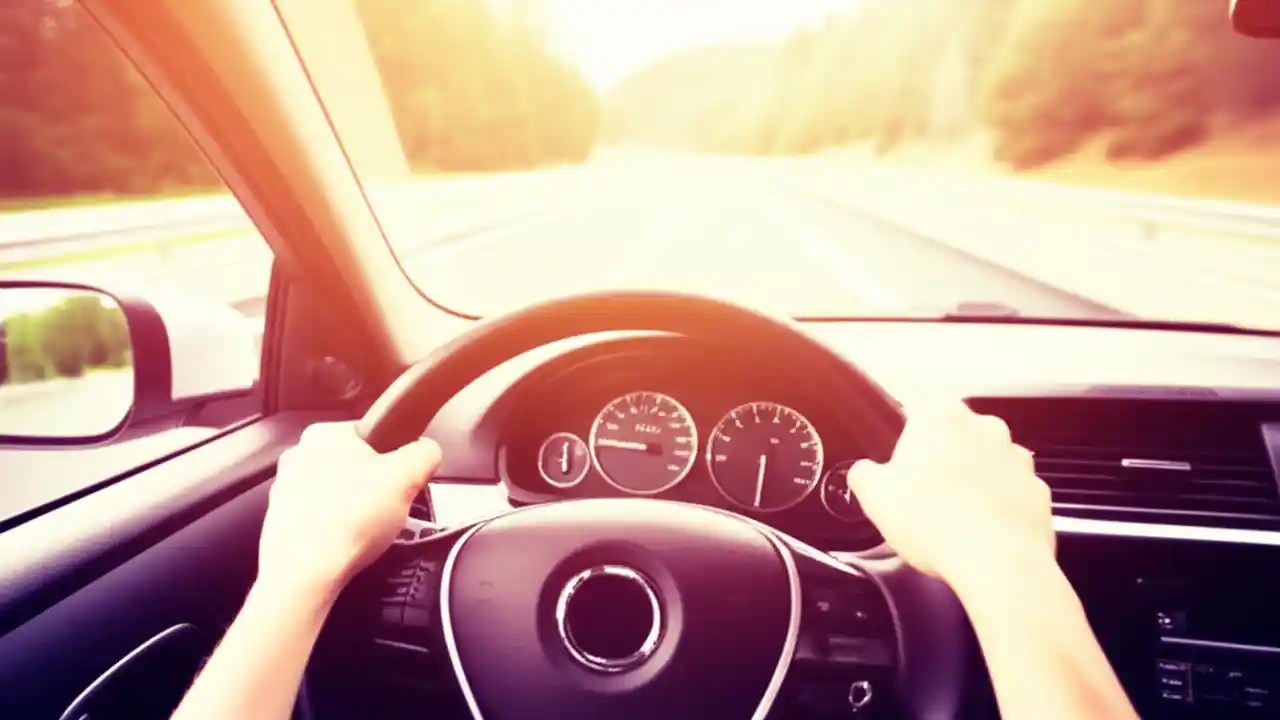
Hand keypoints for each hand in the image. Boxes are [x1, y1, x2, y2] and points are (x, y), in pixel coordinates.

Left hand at [258, 422, 441, 597]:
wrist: (307, 572)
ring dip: (353, 508)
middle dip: (373, 486)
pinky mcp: (280, 520)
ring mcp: (285, 490)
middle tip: (386, 507)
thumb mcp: (407, 478)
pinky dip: (334, 529)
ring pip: (336, 493)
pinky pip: (319, 518)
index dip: (394, 459)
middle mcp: (297, 456)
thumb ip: (424, 454)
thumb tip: (428, 450)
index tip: (401, 481)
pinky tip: (345, 542)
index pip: (372, 434)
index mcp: (324, 434)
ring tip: (365, 529)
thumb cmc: (349, 522)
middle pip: (354, 466)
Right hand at [847, 401, 1052, 590]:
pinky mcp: (1036, 489)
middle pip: (952, 433)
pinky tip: (978, 529)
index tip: (898, 453)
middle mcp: (984, 428)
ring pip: (983, 461)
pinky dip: (995, 504)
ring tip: (949, 515)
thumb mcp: (874, 497)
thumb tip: (864, 473)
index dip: (902, 429)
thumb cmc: (937, 524)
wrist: (999, 565)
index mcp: (941, 416)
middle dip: (937, 456)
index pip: (915, 402)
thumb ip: (863, 474)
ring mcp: (1016, 458)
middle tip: (919, 491)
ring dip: (968, 479)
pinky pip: (1009, 490)